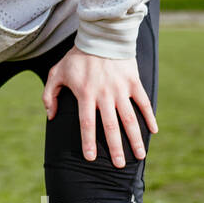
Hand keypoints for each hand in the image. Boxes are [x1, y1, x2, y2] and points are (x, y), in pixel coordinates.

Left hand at [42, 45, 157, 167]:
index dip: (88, 142)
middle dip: (116, 148)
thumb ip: (50, 95)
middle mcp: (104, 95)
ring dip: (135, 138)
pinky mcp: (134, 82)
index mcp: (85, 94)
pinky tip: (153, 131)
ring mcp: (121, 89)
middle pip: (110, 126)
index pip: (86, 124)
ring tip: (140, 156)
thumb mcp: (56, 72)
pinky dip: (150, 117)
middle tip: (119, 166)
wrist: (101, 36)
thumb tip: (51, 116)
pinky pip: (144, 102)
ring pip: (130, 119)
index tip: (91, 158)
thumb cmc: (77, 57)